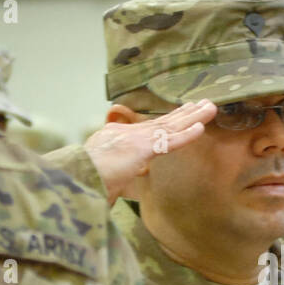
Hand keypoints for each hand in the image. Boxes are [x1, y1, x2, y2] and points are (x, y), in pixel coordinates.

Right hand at [82, 100, 213, 201]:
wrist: (73, 178)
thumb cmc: (83, 182)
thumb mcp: (101, 173)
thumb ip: (117, 173)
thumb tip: (127, 178)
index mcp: (118, 138)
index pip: (149, 128)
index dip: (169, 121)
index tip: (184, 114)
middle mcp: (127, 133)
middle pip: (163, 121)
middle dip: (185, 112)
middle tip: (203, 103)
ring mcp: (135, 139)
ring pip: (170, 126)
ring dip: (193, 116)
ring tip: (211, 107)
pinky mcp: (141, 148)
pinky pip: (169, 141)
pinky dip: (186, 134)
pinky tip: (201, 127)